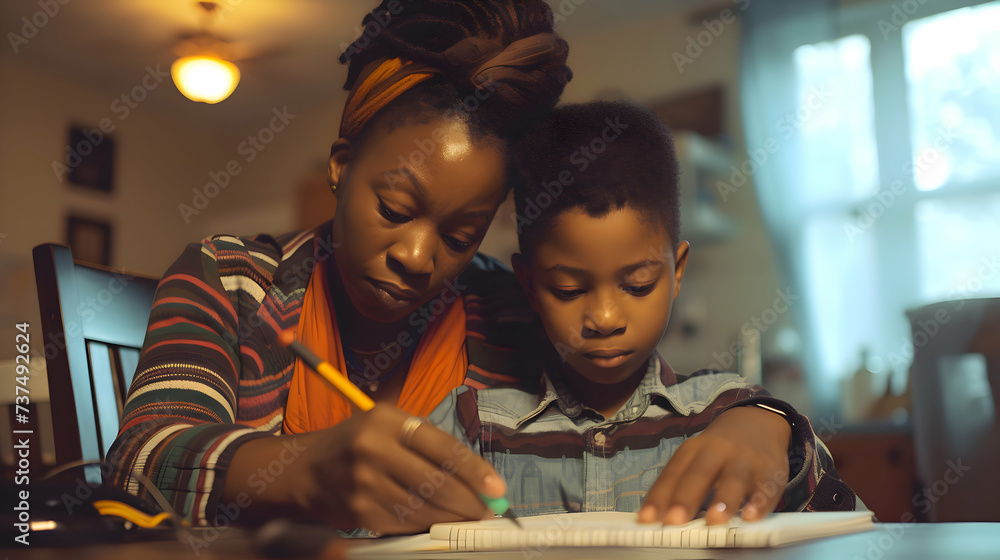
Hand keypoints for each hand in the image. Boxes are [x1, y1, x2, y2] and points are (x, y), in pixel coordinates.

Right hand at [228, 405, 504, 533]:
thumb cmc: (357, 442)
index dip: (473, 470)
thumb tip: (477, 476)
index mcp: (385, 421)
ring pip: (423, 508)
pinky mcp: (359, 514)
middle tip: (489, 510)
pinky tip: (437, 521)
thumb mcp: (387, 424)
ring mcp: (363, 485)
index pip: (441, 446)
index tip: (496, 488)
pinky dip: (426, 525)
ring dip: (452, 517)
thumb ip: (428, 443)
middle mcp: (372, 450)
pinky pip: (405, 524)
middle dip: (469, 502)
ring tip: (468, 516)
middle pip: (436, 483)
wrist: (303, 470)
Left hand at [637, 405, 791, 525]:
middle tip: (673, 521)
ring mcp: (745, 460)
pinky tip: (751, 517)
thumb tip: (660, 517)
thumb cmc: (719, 450)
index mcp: (693, 449)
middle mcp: (718, 452)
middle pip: (700, 474)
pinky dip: (759, 502)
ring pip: (734, 479)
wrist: (758, 422)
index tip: (646, 519)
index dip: (659, 496)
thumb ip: (682, 483)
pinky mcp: (770, 471)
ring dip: (724, 500)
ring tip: (714, 520)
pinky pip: (765, 487)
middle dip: (686, 497)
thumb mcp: (697, 456)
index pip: (673, 473)